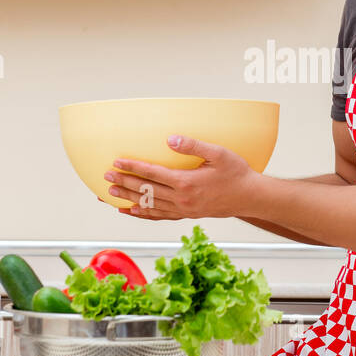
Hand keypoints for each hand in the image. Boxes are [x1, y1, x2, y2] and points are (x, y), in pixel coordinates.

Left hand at [102, 135, 258, 219]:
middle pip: (146, 190)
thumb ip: (193, 146)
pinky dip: (143, 214)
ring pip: (149, 205)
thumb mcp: (219, 153)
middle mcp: (182, 199)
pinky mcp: (186, 215)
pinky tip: (132, 211)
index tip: (116, 162)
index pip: (152, 174)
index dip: (133, 167)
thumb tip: (170, 139)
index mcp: (187, 183)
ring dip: (128, 199)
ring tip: (109, 195)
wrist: (249, 197)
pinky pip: (160, 216)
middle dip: (124, 183)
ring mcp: (183, 210)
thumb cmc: (236, 172)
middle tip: (105, 177)